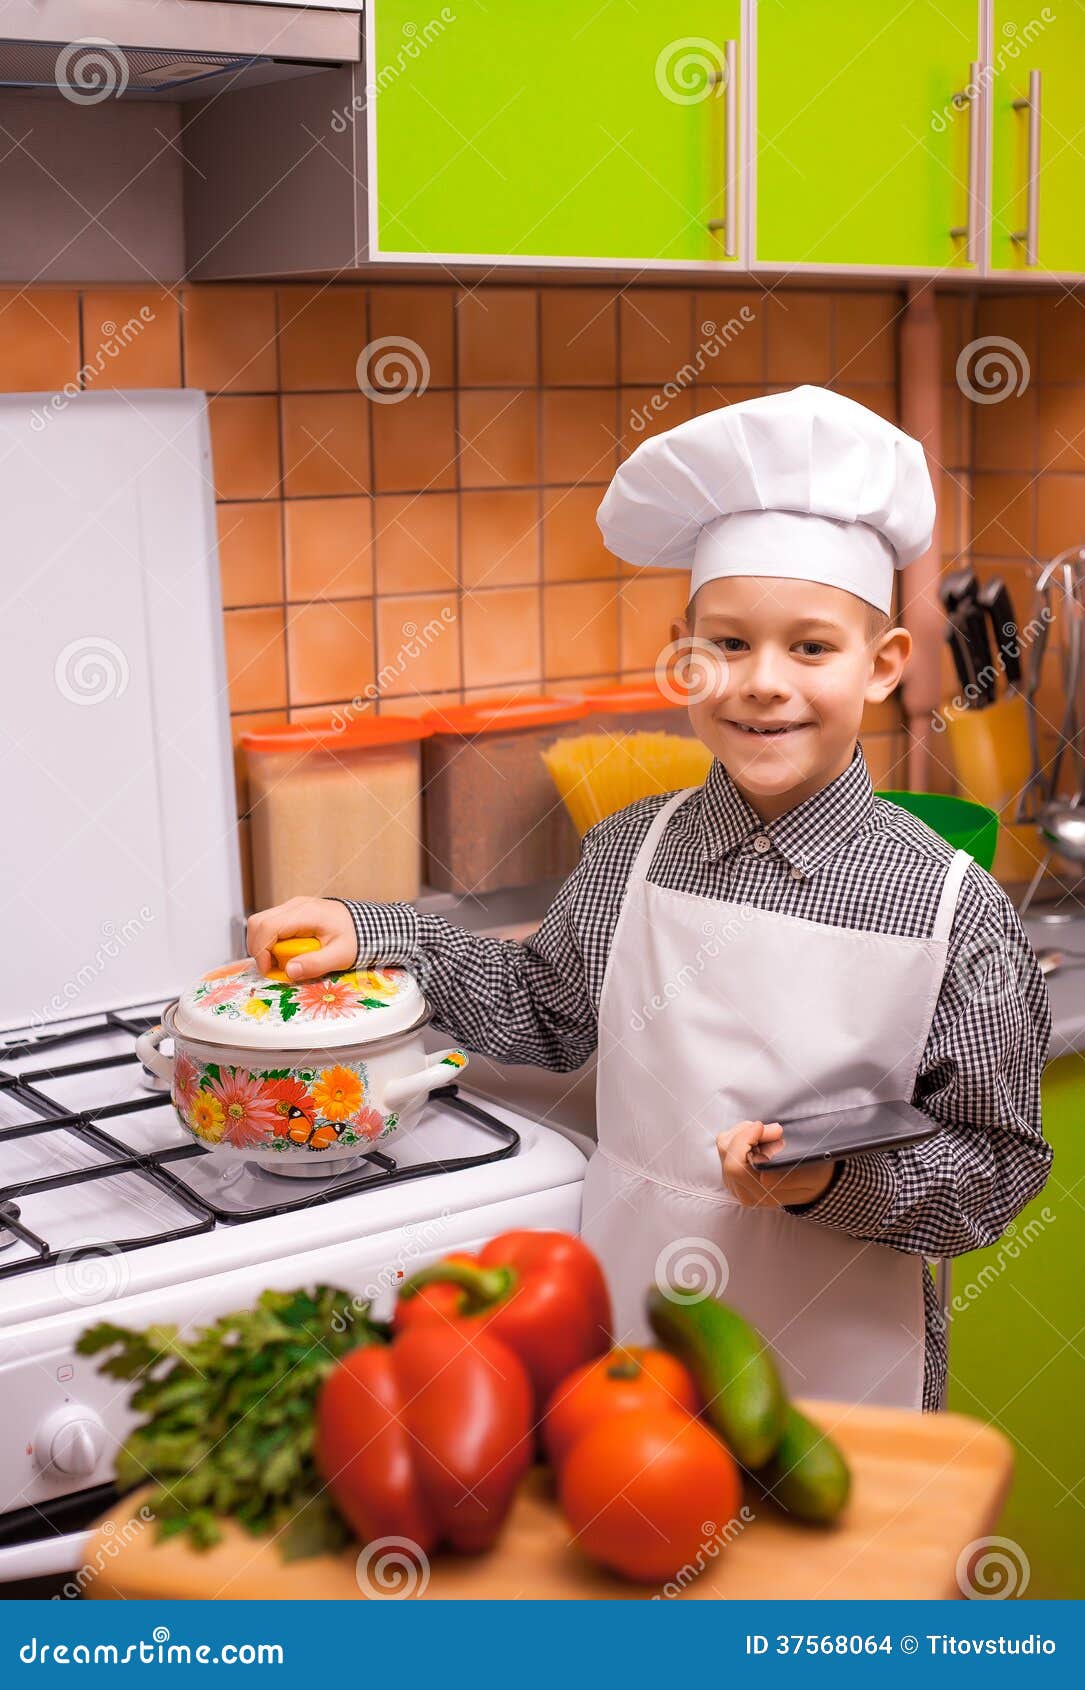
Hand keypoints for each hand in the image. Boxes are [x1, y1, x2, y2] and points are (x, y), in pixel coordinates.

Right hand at [246, 896, 356, 981]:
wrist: (366, 923)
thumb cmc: (356, 937)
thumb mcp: (340, 956)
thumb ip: (315, 964)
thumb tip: (289, 972)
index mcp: (306, 913)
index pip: (267, 926)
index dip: (260, 950)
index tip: (268, 970)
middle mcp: (295, 906)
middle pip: (257, 922)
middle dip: (257, 948)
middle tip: (271, 968)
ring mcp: (292, 907)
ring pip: (261, 923)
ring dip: (263, 945)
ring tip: (280, 963)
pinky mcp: (292, 913)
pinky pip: (271, 925)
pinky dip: (270, 942)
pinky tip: (285, 954)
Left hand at [716, 1120, 836, 1209]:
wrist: (812, 1182)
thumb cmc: (812, 1176)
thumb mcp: (810, 1177)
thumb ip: (789, 1179)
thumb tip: (764, 1178)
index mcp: (761, 1194)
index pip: (736, 1167)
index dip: (744, 1141)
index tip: (763, 1127)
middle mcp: (743, 1190)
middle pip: (727, 1153)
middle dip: (747, 1132)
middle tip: (774, 1129)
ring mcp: (735, 1180)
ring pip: (724, 1146)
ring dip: (744, 1131)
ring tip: (767, 1132)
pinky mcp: (731, 1170)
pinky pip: (726, 1145)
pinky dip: (740, 1134)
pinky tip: (758, 1137)